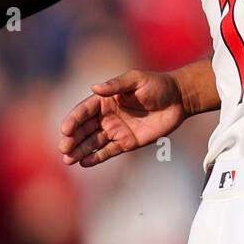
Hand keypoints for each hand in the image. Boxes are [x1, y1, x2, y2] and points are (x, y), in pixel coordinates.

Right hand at [58, 69, 187, 166]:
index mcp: (105, 99)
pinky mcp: (127, 143)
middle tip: (63, 148)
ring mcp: (116, 130)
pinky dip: (96, 157)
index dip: (73, 120)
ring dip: (80, 150)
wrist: (179, 99)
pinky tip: (84, 163)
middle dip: (72, 139)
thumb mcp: (136, 80)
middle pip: (84, 129)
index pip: (84, 111)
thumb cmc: (157, 85)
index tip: (65, 130)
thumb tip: (94, 87)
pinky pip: (108, 151)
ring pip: (93, 142)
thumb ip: (116, 85)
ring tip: (68, 159)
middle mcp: (106, 116)